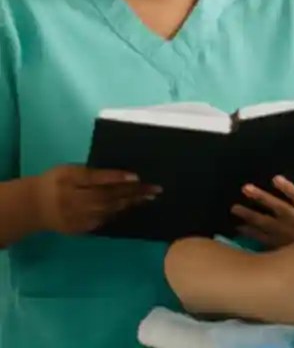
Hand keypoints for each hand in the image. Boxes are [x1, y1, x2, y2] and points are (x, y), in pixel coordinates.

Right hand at [33, 165, 161, 234]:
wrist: (33, 207)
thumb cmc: (55, 181)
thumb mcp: (68, 170)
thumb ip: (90, 172)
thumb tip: (120, 174)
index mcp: (69, 179)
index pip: (96, 178)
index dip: (116, 177)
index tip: (136, 177)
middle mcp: (73, 198)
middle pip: (107, 195)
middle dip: (132, 192)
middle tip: (155, 189)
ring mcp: (77, 216)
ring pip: (108, 209)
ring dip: (130, 203)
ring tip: (149, 197)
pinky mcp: (80, 228)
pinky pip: (104, 220)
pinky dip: (119, 212)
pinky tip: (132, 206)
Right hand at [231, 175, 293, 247]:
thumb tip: (289, 265)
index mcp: (291, 246)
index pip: (266, 239)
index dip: (251, 232)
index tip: (234, 226)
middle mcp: (293, 234)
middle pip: (267, 223)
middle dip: (250, 215)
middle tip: (232, 208)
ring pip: (279, 209)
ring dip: (262, 198)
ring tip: (246, 188)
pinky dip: (288, 188)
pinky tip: (276, 178)